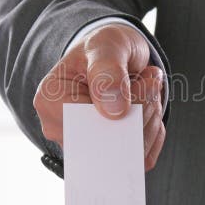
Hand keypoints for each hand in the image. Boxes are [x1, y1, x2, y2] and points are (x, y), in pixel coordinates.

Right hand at [33, 24, 166, 170]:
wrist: (114, 56)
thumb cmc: (104, 47)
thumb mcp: (106, 46)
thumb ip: (108, 71)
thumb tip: (114, 110)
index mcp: (51, 102)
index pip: (91, 123)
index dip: (128, 107)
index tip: (146, 80)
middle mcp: (62, 131)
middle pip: (113, 143)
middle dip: (144, 113)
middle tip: (150, 81)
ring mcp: (85, 147)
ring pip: (132, 153)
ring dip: (151, 120)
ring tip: (148, 90)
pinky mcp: (109, 155)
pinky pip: (143, 158)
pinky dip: (154, 131)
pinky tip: (149, 107)